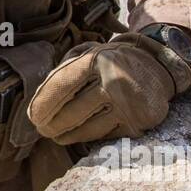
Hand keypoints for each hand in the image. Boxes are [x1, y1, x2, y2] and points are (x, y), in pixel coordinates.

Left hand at [27, 32, 190, 143]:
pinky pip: (105, 136)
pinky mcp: (137, 123)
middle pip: (71, 112)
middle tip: (42, 129)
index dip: (42, 104)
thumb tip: (40, 101)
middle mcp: (113, 82)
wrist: (157, 67)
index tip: (33, 116)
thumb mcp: (89, 53)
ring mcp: (127, 105)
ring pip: (87, 129)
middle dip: (51, 125)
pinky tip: (80, 134)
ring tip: (57, 135)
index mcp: (96, 60)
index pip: (60, 86)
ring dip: (68, 135)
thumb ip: (65, 71)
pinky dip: (90, 137)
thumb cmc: (113, 62)